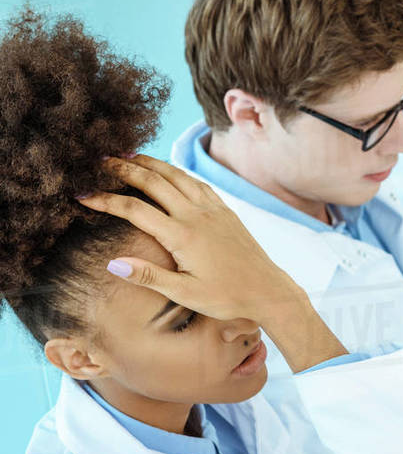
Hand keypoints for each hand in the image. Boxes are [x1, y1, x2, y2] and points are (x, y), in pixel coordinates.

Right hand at [78, 155, 345, 369]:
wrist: (269, 291)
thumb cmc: (227, 297)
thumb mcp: (185, 293)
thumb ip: (148, 276)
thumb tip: (113, 263)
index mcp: (181, 235)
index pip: (134, 209)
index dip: (105, 199)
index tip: (83, 194)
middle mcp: (196, 215)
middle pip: (153, 181)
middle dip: (124, 169)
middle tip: (100, 162)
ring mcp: (213, 210)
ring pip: (176, 175)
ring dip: (151, 163)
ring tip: (129, 156)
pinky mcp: (225, 211)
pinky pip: (196, 183)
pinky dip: (177, 171)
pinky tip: (169, 171)